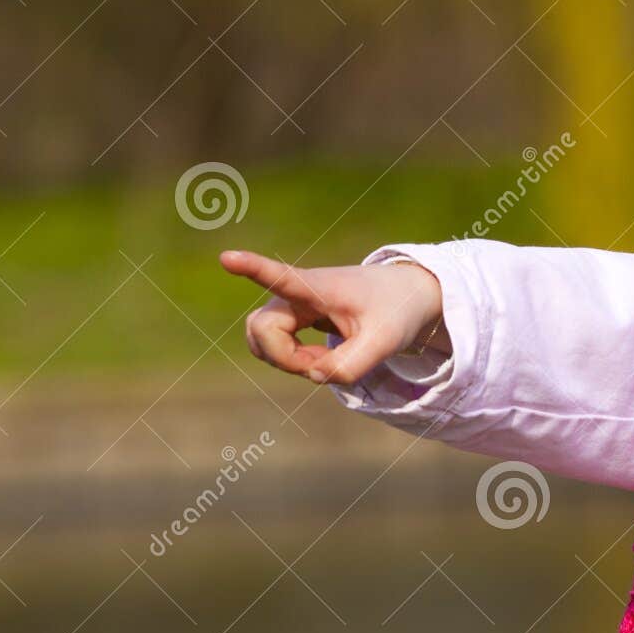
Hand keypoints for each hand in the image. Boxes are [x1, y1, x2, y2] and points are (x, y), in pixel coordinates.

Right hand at [219, 249, 445, 385]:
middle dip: (285, 358)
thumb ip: (351, 366)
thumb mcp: (386, 343)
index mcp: (319, 287)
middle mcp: (297, 294)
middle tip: (324, 365)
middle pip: (262, 330)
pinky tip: (322, 359)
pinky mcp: (292, 319)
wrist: (406, 296)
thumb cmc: (396, 310)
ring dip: (290, 361)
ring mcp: (291, 306)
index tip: (227, 257)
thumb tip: (314, 375)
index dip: (252, 268)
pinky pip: (274, 347)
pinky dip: (295, 361)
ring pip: (262, 340)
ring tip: (327, 359)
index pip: (280, 277)